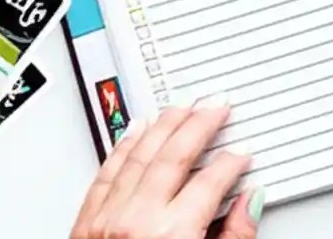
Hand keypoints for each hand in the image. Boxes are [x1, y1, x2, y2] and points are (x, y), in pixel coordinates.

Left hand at [71, 100, 262, 238]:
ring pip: (138, 155)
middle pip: (174, 156)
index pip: (211, 182)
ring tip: (181, 107)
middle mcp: (136, 222)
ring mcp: (106, 221)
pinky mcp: (84, 225)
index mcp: (172, 236)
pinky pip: (107, 172)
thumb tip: (248, 205)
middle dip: (199, 125)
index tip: (243, 153)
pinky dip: (123, 146)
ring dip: (162, 126)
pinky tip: (135, 131)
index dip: (231, 163)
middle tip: (216, 105)